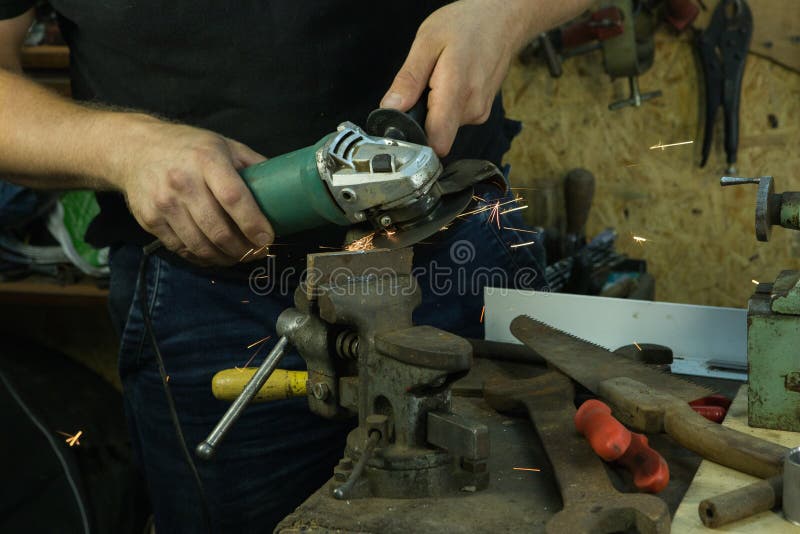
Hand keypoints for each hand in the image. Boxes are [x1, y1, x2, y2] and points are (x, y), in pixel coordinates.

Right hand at [109, 115, 271, 265]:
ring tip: (239, 256)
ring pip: (200, 246)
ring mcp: (163, 203)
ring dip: (225, 258)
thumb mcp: (223, 145)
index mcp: (207, 159)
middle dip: (243, 249)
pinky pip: (182, 249)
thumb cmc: (188, 147)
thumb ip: (253, 165)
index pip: (234, 198)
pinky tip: (215, 254)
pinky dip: (202, 258)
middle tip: (257, 252)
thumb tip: (288, 187)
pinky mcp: (150, 220)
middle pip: (218, 230)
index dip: (253, 224)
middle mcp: (182, 181)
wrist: (134, 149)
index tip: (268, 238)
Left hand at [380, 0, 535, 156]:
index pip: (436, 142)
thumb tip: (391, 108)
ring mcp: (479, 112)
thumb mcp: (427, 43)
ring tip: (440, 77)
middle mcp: (472, 109)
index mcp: (456, 92)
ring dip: (433, 108)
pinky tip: (452, 81)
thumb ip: (409, 80)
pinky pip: (453, 118)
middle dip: (421, 115)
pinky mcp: (481, 112)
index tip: (404, 124)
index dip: (415, 139)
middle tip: (424, 85)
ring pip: (443, 126)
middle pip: (434, 134)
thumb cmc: (467, 24)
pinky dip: (446, 105)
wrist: (502, 19)